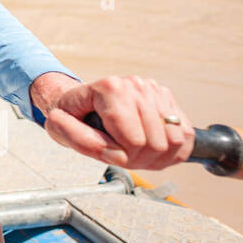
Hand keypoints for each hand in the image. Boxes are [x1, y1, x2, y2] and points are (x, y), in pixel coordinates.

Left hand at [40, 74, 195, 169]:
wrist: (82, 103)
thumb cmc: (72, 116)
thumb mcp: (60, 127)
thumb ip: (71, 134)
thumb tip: (58, 119)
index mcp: (109, 89)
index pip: (134, 141)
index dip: (123, 157)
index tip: (107, 151)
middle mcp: (135, 85)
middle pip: (158, 143)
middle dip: (140, 158)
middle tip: (122, 154)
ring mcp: (154, 89)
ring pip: (175, 140)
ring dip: (158, 156)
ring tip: (135, 150)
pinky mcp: (167, 98)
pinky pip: (184, 134)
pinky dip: (172, 149)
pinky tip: (150, 145)